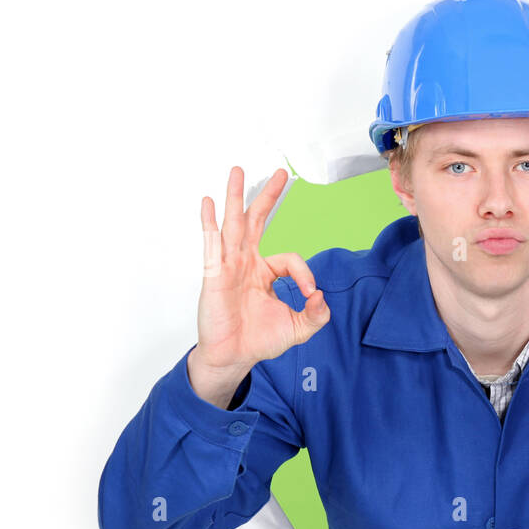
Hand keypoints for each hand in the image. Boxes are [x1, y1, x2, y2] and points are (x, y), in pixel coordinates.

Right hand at [193, 166, 329, 373]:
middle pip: (258, 222)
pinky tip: (207, 202)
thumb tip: (321, 295)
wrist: (234, 357)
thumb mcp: (298, 328)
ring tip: (237, 171)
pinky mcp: (214, 274)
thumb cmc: (259, 341)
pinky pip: (211, 243)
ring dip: (235, 197)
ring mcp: (228, 265)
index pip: (291, 259)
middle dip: (268, 197)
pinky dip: (209, 222)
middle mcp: (246, 263)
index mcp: (266, 272)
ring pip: (234, 224)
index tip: (310, 296)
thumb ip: (316, 314)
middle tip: (281, 173)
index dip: (305, 274)